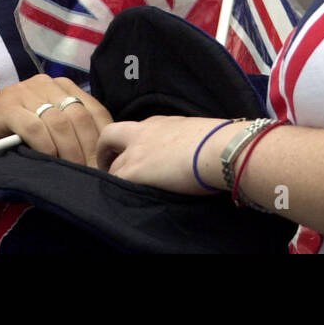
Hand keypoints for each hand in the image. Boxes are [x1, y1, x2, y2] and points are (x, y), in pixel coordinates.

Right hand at [0, 75, 113, 167]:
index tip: (107, 166)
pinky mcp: (5, 107)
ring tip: (73, 173)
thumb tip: (100, 158)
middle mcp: (44, 84)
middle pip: (80, 117)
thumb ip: (67, 133)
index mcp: (59, 86)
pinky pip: (35, 128)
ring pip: (60, 123)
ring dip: (70, 152)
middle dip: (89, 150)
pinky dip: (46, 147)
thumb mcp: (43, 131)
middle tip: (92, 175)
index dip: (104, 138)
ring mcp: (23, 93)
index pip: (95, 110)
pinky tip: (49, 161)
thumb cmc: (4, 137)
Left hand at [98, 116, 242, 195]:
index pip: (134, 130)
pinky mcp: (135, 172)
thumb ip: (184, 140)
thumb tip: (192, 151)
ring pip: (112, 166)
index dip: (129, 142)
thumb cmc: (217, 141)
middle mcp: (142, 133)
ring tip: (119, 193)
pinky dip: (116, 190)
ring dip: (114, 178)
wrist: (218, 149)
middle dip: (105, 152)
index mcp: (158, 123)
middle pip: (109, 136)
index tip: (132, 154)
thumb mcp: (196, 133)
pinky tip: (121, 201)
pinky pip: (115, 182)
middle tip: (108, 168)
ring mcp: (136, 153)